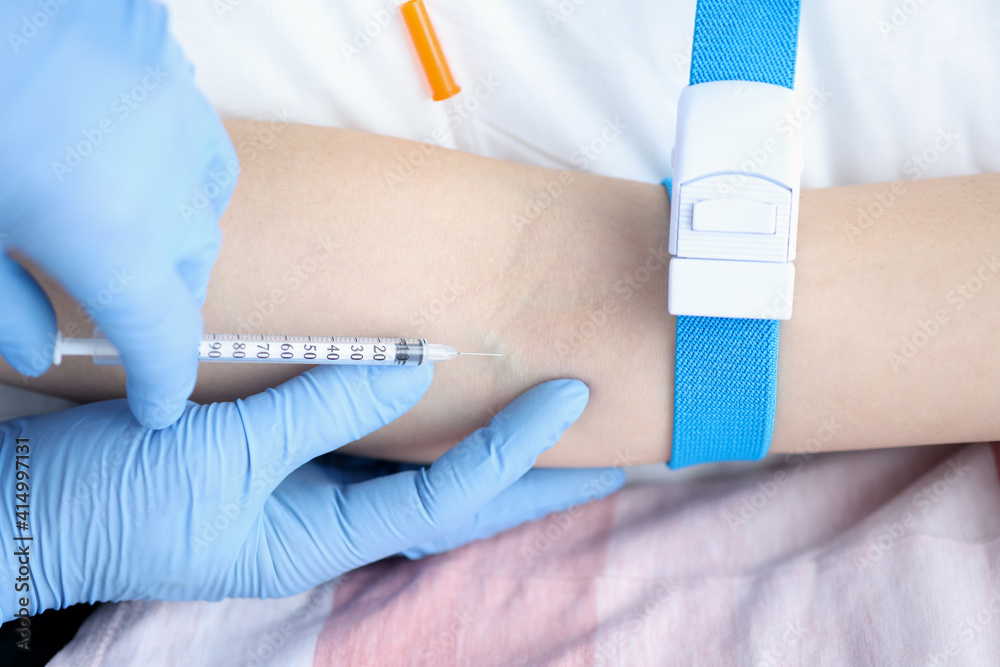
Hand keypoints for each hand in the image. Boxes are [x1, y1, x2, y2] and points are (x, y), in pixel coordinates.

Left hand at [0, 1, 237, 427]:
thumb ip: (1, 303)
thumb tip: (39, 350)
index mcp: (110, 236)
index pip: (164, 339)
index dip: (163, 384)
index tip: (157, 407)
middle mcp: (165, 181)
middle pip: (192, 273)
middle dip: (161, 305)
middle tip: (115, 315)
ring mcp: (175, 116)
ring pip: (208, 208)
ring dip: (179, 239)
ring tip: (131, 237)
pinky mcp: (169, 67)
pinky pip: (199, 143)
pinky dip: (184, 174)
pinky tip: (142, 167)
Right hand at [0, 366, 623, 619]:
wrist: (33, 511)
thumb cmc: (120, 500)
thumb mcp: (226, 456)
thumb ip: (323, 410)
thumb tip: (417, 368)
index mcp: (323, 538)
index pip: (446, 494)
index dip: (514, 450)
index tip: (571, 400)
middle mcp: (327, 523)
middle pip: (451, 503)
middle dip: (530, 483)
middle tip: (608, 452)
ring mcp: (303, 498)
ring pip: (417, 479)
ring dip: (484, 459)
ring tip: (549, 434)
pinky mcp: (277, 467)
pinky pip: (365, 451)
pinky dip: (414, 433)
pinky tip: (441, 411)